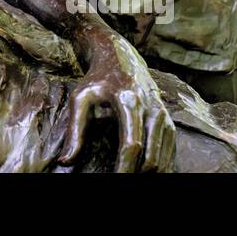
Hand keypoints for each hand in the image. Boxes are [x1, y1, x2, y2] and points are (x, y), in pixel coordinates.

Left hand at [64, 25, 174, 171]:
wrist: (119, 54)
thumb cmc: (96, 79)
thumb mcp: (80, 98)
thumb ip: (74, 130)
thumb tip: (66, 161)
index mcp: (129, 101)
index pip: (131, 144)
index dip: (124, 168)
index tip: (115, 180)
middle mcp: (152, 107)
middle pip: (151, 155)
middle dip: (138, 174)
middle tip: (122, 181)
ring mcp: (163, 113)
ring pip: (163, 156)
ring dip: (151, 172)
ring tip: (134, 177)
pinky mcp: (168, 119)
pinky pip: (170, 150)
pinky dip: (161, 165)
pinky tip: (148, 173)